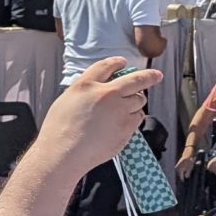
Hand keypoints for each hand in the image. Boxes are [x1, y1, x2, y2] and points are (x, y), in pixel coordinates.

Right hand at [41, 57, 158, 170]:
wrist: (63, 153)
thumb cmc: (59, 131)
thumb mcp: (66, 101)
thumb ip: (85, 92)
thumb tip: (98, 90)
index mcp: (86, 85)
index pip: (105, 66)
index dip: (116, 63)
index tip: (122, 63)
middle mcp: (106, 94)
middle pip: (135, 79)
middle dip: (149, 76)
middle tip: (156, 76)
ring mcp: (119, 110)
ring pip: (139, 100)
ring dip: (135, 102)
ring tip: (124, 110)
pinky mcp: (127, 126)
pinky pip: (138, 118)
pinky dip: (133, 118)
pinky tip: (121, 124)